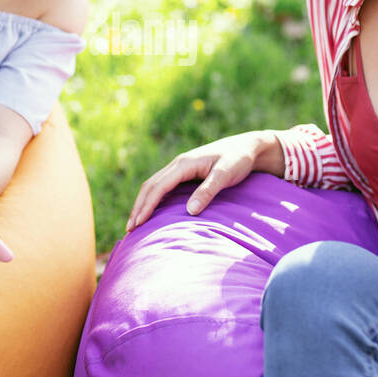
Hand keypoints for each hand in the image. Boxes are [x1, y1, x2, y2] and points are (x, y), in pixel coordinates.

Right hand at [124, 131, 274, 234]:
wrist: (248, 147)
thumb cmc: (238, 160)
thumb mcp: (225, 175)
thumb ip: (208, 191)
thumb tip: (190, 212)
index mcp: (183, 164)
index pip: (158, 187)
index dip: (146, 206)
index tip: (137, 223)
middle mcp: (177, 164)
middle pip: (149, 186)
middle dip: (138, 207)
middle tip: (129, 229)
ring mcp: (180, 168)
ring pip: (153, 186)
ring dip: (142, 204)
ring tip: (135, 223)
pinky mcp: (185, 173)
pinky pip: (162, 186)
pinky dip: (152, 199)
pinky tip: (151, 212)